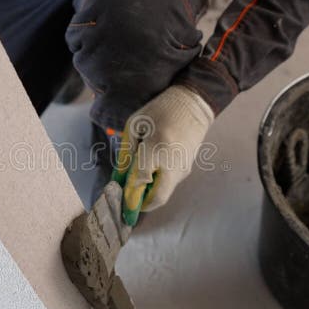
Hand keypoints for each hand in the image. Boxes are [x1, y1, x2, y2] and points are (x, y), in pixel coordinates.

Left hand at [113, 85, 213, 222]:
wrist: (192, 104)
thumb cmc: (159, 111)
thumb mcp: (135, 126)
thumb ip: (126, 154)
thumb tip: (119, 179)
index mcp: (157, 148)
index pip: (140, 180)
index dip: (127, 192)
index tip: (116, 196)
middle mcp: (173, 164)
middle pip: (156, 199)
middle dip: (139, 203)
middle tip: (127, 197)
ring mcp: (183, 169)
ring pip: (163, 194)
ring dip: (147, 193)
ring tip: (136, 179)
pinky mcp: (187, 170)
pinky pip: (168, 185)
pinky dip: (156, 185)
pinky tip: (149, 171)